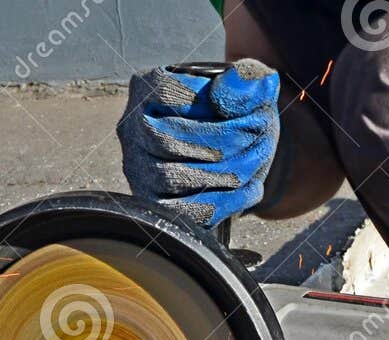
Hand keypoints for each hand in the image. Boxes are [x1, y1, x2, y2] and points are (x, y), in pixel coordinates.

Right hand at [117, 60, 280, 228]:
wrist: (244, 153)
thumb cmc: (239, 114)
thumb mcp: (250, 89)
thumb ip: (248, 79)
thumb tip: (239, 84)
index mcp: (147, 88)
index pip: (166, 93)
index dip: (209, 104)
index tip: (242, 109)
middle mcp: (133, 128)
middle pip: (165, 138)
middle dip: (220, 140)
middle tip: (255, 136)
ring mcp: (139, 169)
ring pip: (172, 177)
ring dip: (224, 172)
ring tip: (253, 161)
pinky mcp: (157, 203)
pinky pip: (183, 210)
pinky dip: (224, 201)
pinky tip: (250, 188)